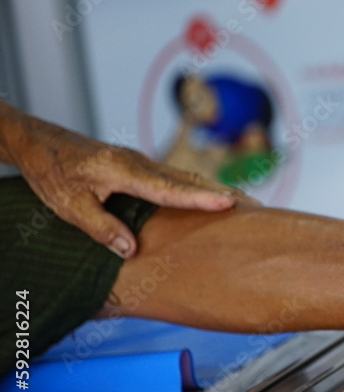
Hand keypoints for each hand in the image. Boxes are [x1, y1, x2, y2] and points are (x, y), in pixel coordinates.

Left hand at [2, 106, 244, 257]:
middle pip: (189, 180)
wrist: (38, 141)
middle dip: (223, 193)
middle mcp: (139, 163)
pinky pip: (175, 177)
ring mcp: (142, 162)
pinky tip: (211, 196)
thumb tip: (132, 250)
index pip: (169, 189)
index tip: (230, 203)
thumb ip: (102, 228)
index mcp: (123, 170)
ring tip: (245, 203)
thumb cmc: (51, 171)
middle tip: (256, 207)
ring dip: (214, 190)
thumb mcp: (68, 205)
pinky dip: (197, 187)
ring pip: (185, 177)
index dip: (200, 199)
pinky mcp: (140, 165)